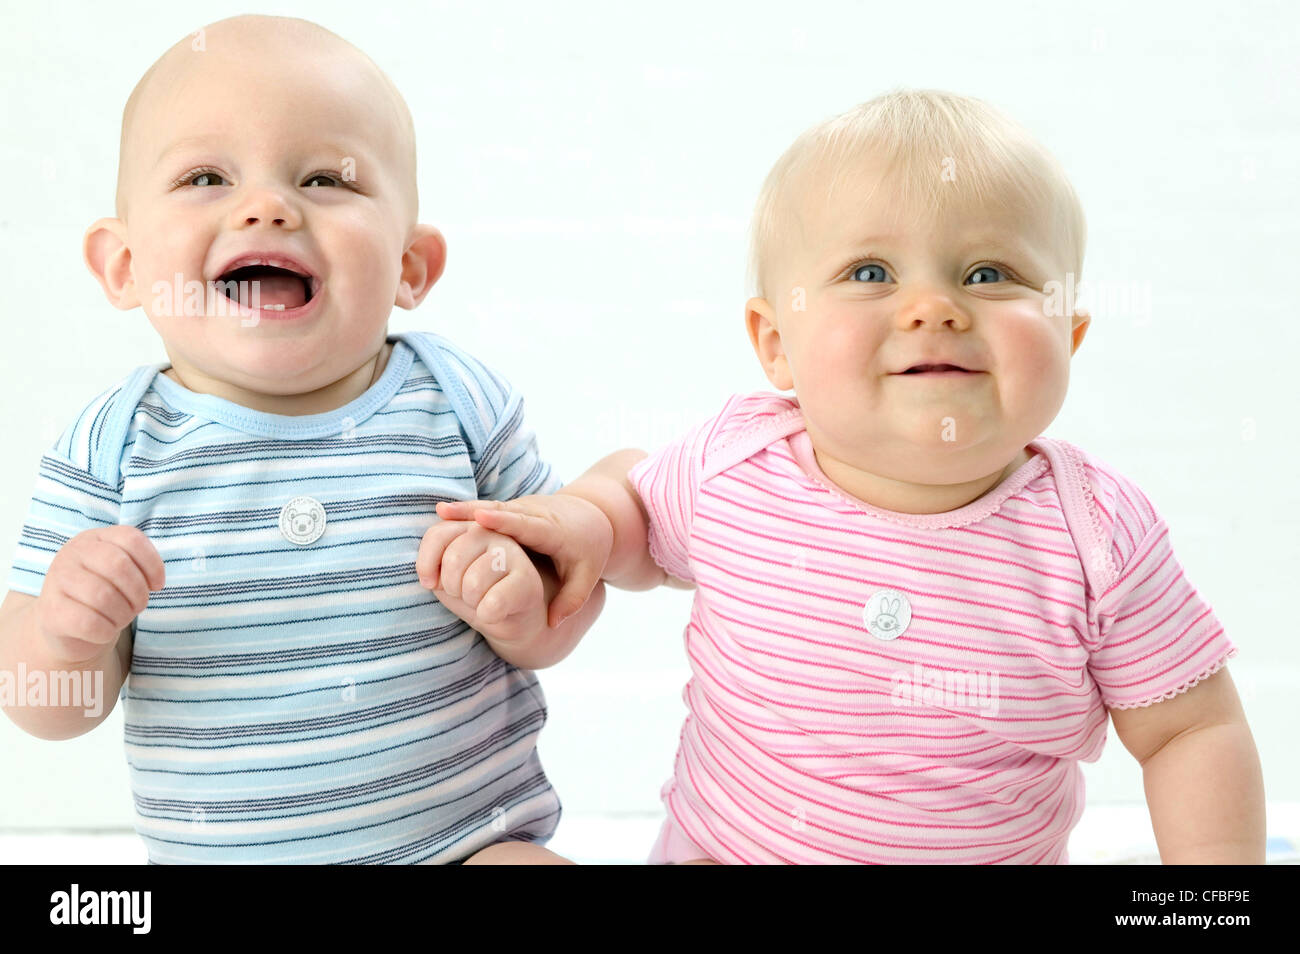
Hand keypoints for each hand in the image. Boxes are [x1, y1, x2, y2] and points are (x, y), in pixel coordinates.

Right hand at [33, 525, 164, 664]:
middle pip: (118, 566)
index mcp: (94, 538)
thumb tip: (155, 582)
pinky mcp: (51, 611)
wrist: (67, 625)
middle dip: (138, 593)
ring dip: (123, 615)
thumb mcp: (121, 572)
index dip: (153, 564)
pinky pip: (89, 623)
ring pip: (103, 596)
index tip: (157, 585)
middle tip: (138, 606)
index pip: (131, 539)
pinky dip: (107, 631)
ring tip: (121, 618)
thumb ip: (139, 566)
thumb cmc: (104, 594)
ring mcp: (57, 580)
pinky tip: (105, 630)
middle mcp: (72, 553)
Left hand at [416, 520, 546, 643]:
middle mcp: (494, 533)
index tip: (431, 582)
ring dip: (472, 601)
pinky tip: (496, 612)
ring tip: (483, 600)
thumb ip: (434, 561)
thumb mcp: (446, 575)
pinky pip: (493, 603)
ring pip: (473, 583)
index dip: (426, 564)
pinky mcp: (528, 579)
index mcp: (471, 526)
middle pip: (454, 559)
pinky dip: (487, 615)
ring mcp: (514, 553)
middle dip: (452, 586)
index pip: (437, 534)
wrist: (510, 618)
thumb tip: (430, 575)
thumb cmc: (474, 593)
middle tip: (465, 592)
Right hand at [434, 493, 611, 628]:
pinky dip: (467, 513)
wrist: (593, 516)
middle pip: (500, 511)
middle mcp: (533, 514)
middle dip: (473, 511)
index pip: (524, 525)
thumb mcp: (587, 574)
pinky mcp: (513, 510)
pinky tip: (443, 514)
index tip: (481, 518)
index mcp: (552, 530)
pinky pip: (488, 510)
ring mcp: (521, 509)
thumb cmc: (588, 549)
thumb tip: (554, 623)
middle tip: (444, 511)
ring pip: (490, 507)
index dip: (503, 521)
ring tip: (439, 512)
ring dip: (464, 510)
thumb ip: (572, 599)